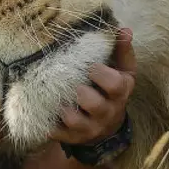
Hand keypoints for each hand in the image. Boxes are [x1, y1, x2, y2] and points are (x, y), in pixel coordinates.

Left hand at [50, 28, 136, 145]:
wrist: (106, 127)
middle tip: (73, 84)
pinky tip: (44, 111)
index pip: (116, 85)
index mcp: (120, 94)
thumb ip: (122, 51)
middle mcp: (107, 113)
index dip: (101, 74)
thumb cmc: (110, 91)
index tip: (91, 67)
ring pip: (73, 120)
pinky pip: (56, 132)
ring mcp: (89, 128)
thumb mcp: (122, 72)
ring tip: (58, 97)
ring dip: (63, 107)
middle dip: (81, 92)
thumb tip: (124, 30)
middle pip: (95, 104)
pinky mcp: (72, 138)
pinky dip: (48, 122)